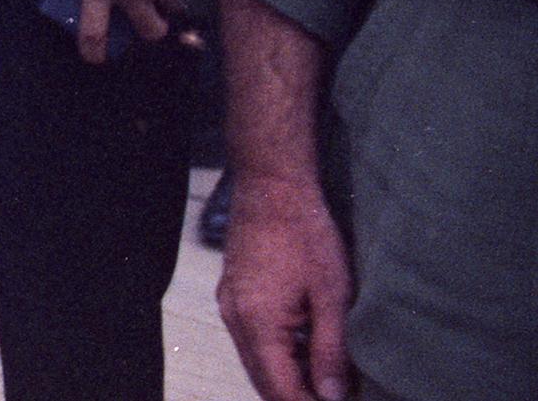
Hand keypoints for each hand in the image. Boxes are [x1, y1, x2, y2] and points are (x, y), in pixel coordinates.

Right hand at [219, 172, 353, 400]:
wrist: (272, 187)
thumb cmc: (305, 234)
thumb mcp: (331, 295)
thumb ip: (331, 350)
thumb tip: (332, 397)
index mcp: (257, 324)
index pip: (280, 390)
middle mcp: (235, 319)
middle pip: (263, 381)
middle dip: (297, 397)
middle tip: (336, 398)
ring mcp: (230, 305)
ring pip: (257, 360)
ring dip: (289, 376)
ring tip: (329, 379)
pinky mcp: (234, 292)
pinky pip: (253, 338)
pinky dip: (279, 353)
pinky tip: (309, 347)